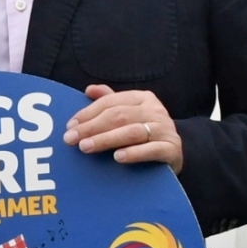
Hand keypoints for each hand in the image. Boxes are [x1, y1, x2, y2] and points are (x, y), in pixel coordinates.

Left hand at [63, 85, 183, 173]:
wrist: (176, 152)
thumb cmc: (146, 133)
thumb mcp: (130, 113)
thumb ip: (111, 101)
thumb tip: (89, 89)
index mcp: (142, 98)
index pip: (111, 102)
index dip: (88, 113)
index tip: (70, 126)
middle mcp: (155, 111)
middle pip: (119, 116)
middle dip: (92, 127)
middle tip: (71, 139)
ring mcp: (164, 129)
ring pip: (132, 132)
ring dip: (106, 140)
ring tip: (86, 147)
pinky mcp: (171, 149)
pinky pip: (151, 150)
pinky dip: (134, 153)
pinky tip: (118, 158)